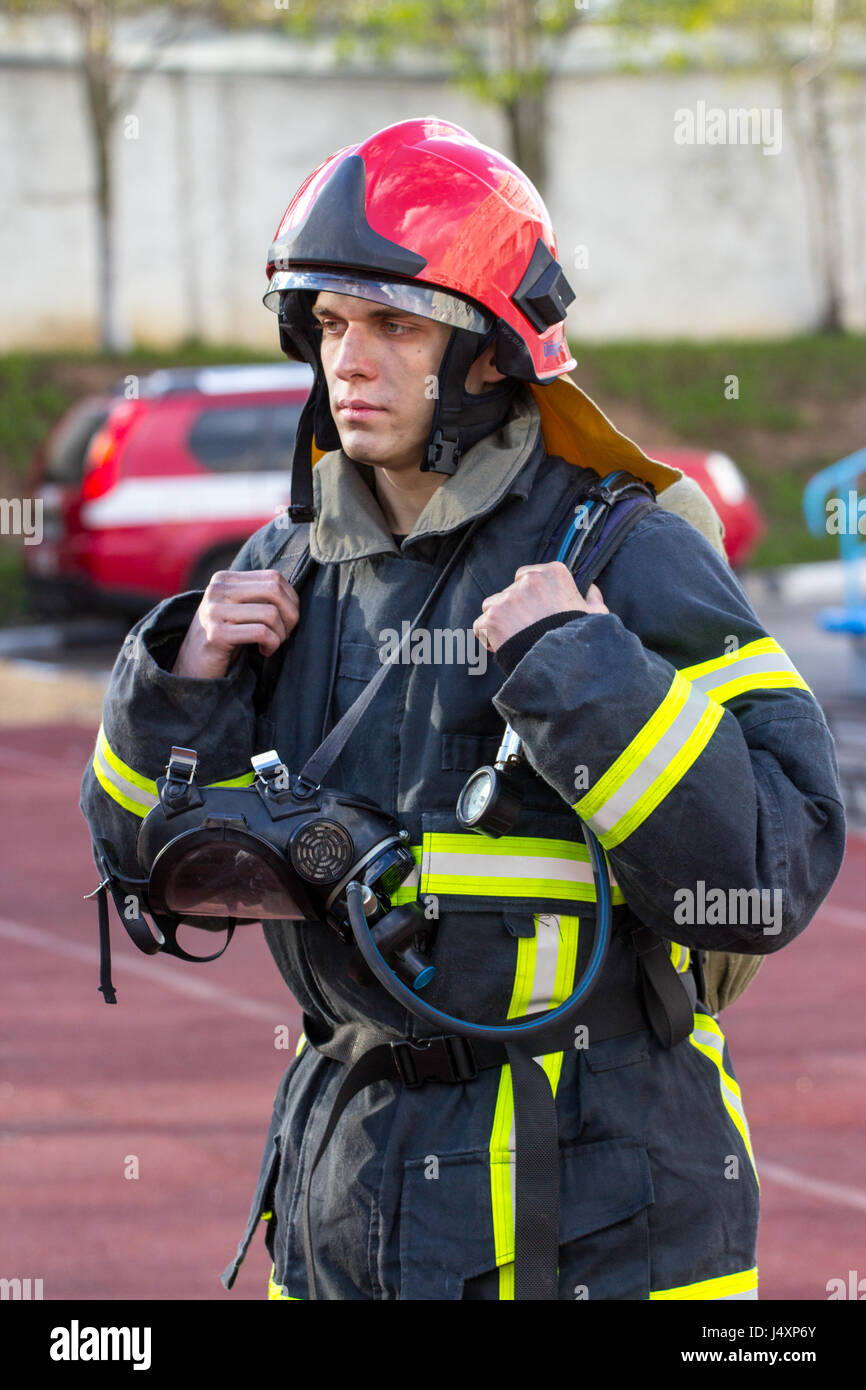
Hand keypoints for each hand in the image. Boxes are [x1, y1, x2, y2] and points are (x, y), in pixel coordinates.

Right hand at [172, 570, 300, 679]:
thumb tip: (294, 596)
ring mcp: (214, 611)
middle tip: (284, 633)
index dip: (291, 600)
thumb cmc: (226, 636)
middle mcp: (216, 590)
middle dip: (290, 615)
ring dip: (280, 634)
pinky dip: (272, 644)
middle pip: (274, 590)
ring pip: (270, 613)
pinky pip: (261, 633)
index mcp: (224, 579)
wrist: (194, 666)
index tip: (287, 620)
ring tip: (272, 644)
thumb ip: (259, 595)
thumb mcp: (239, 608)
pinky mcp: (216, 634)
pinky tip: (264, 651)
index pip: (274, 577)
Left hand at [472, 562, 607, 653]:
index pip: (529, 576)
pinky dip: (488, 637)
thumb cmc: (581, 641)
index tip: (537, 612)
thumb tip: (591, 590)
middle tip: (527, 629)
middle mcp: (528, 580)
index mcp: (553, 573)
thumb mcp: (597, 616)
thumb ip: (593, 600)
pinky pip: (481, 626)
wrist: (563, 667)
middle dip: (515, 608)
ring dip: (500, 620)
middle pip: (510, 591)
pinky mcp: (491, 618)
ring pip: (492, 606)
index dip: (531, 596)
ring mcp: (507, 599)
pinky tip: (504, 647)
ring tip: (516, 640)